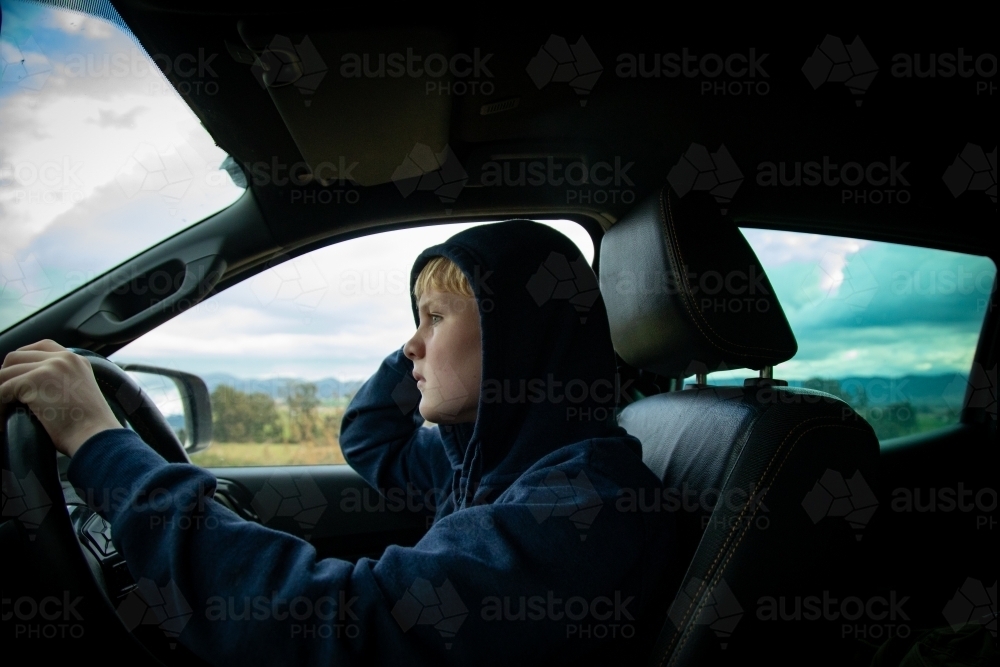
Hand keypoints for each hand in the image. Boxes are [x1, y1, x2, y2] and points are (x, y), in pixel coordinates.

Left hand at [1, 340, 121, 456]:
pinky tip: (2, 420)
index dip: (23, 360)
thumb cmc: (89, 426)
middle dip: (5, 376)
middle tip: (4, 396)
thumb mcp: (81, 393)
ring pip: (5, 373)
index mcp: (76, 360)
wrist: (95, 436)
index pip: (41, 346)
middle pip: (17, 356)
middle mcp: (63, 358)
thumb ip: (64, 381)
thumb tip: (36, 388)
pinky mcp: (35, 380)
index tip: (14, 376)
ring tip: (2, 411)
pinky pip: (2, 390)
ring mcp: (49, 367)